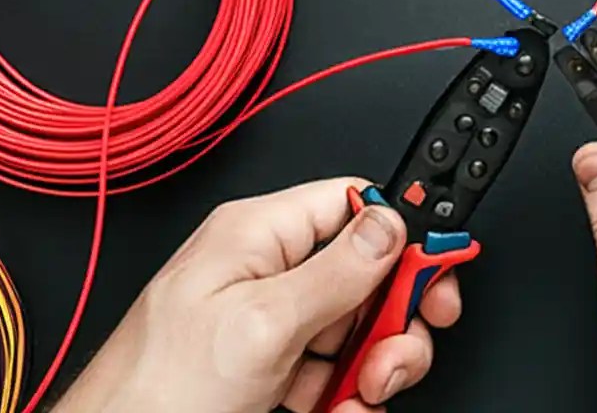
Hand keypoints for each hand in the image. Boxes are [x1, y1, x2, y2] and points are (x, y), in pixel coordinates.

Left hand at [53, 178, 461, 412]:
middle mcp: (268, 271)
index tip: (437, 272)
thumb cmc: (159, 389)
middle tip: (393, 354)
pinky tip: (334, 411)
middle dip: (392, 320)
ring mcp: (273, 323)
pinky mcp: (276, 368)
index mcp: (258, 235)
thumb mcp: (261, 323)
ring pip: (361, 330)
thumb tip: (390, 222)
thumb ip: (335, 270)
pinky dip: (349, 397)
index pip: (353, 205)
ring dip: (374, 368)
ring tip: (357, 395)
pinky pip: (339, 371)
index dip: (402, 235)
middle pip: (369, 275)